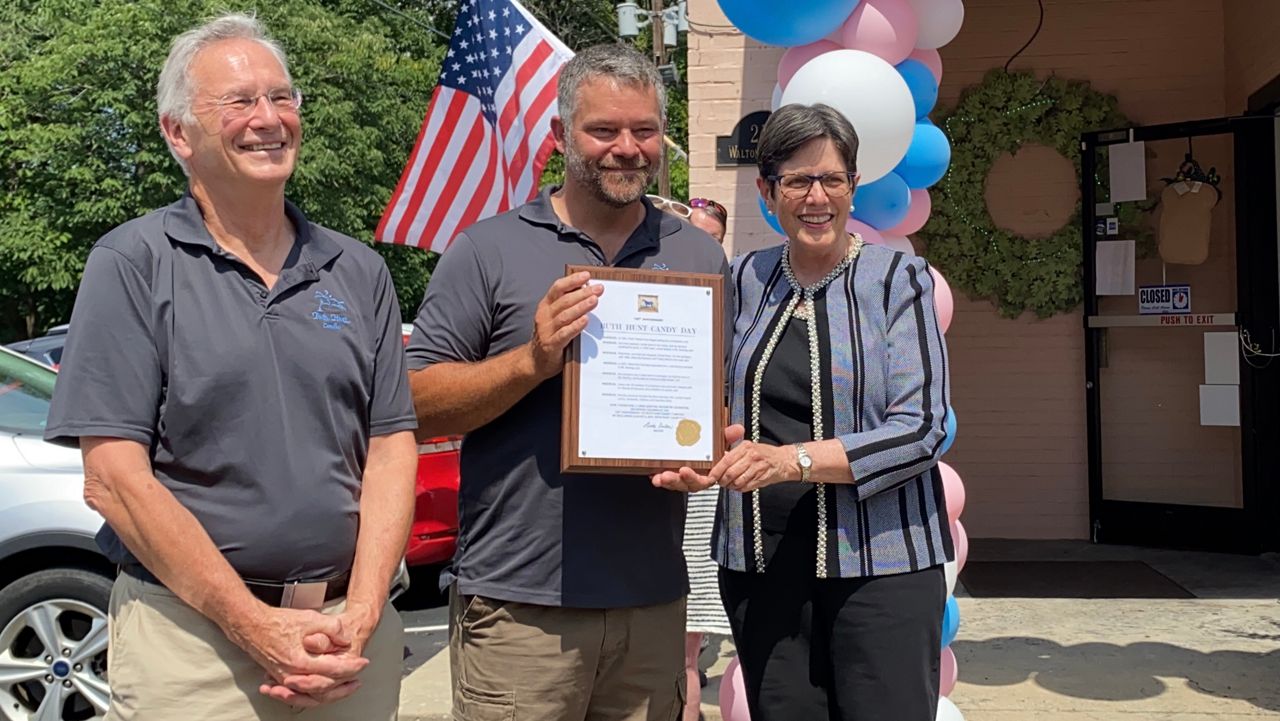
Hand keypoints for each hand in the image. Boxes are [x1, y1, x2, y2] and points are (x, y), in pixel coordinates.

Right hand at [259, 602, 382, 707]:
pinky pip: (299, 693)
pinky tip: (321, 692)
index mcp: (301, 661)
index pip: (334, 670)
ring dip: (330, 694)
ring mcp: (285, 678)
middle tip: (358, 679)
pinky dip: (312, 695)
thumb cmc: (278, 622)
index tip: (363, 663)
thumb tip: (346, 641)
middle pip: (324, 689)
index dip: (352, 667)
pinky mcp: (280, 677)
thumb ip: (332, 628)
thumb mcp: (311, 617)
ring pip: (311, 696)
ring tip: (345, 688)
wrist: (251, 625)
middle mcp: (292, 674)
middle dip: (344, 685)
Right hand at [527, 271, 603, 380]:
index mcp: (546, 306)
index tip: (587, 275)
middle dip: (583, 293)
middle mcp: (544, 316)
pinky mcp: (551, 345)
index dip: (572, 281)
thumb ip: (568, 306)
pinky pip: (564, 334)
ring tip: (594, 300)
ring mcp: (546, 331)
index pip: (558, 288)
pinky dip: (575, 326)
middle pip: (564, 300)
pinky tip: (585, 321)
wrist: (535, 361)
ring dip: (580, 307)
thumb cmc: (550, 336)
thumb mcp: (555, 318)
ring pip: (565, 316)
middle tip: (598, 288)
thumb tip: (588, 291)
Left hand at [649, 424, 747, 491]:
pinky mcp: (673, 474)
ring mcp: (683, 477)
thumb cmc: (715, 450)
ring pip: (675, 483)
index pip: (702, 480)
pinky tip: (651, 473)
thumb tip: (737, 429)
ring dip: (666, 481)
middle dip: (675, 480)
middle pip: (685, 484)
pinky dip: (658, 477)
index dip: (693, 477)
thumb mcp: (722, 441)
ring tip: (658, 477)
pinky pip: (665, 479)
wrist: (707, 449)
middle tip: (667, 474)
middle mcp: (695, 477)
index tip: (685, 470)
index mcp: (708, 473)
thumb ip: (728, 436)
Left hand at [709, 425, 794, 492]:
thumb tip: (719, 458)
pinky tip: (737, 486)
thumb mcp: (749, 447)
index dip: (716, 470)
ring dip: (730, 486)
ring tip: (728, 484)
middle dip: (722, 480)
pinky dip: (738, 489)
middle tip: (720, 482)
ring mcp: (756, 469)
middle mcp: (751, 457)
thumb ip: (734, 452)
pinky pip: (745, 487)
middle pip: (730, 473)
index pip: (726, 460)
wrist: (783, 460)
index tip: (711, 476)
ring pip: (737, 482)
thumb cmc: (764, 453)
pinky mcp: (761, 479)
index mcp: (745, 447)